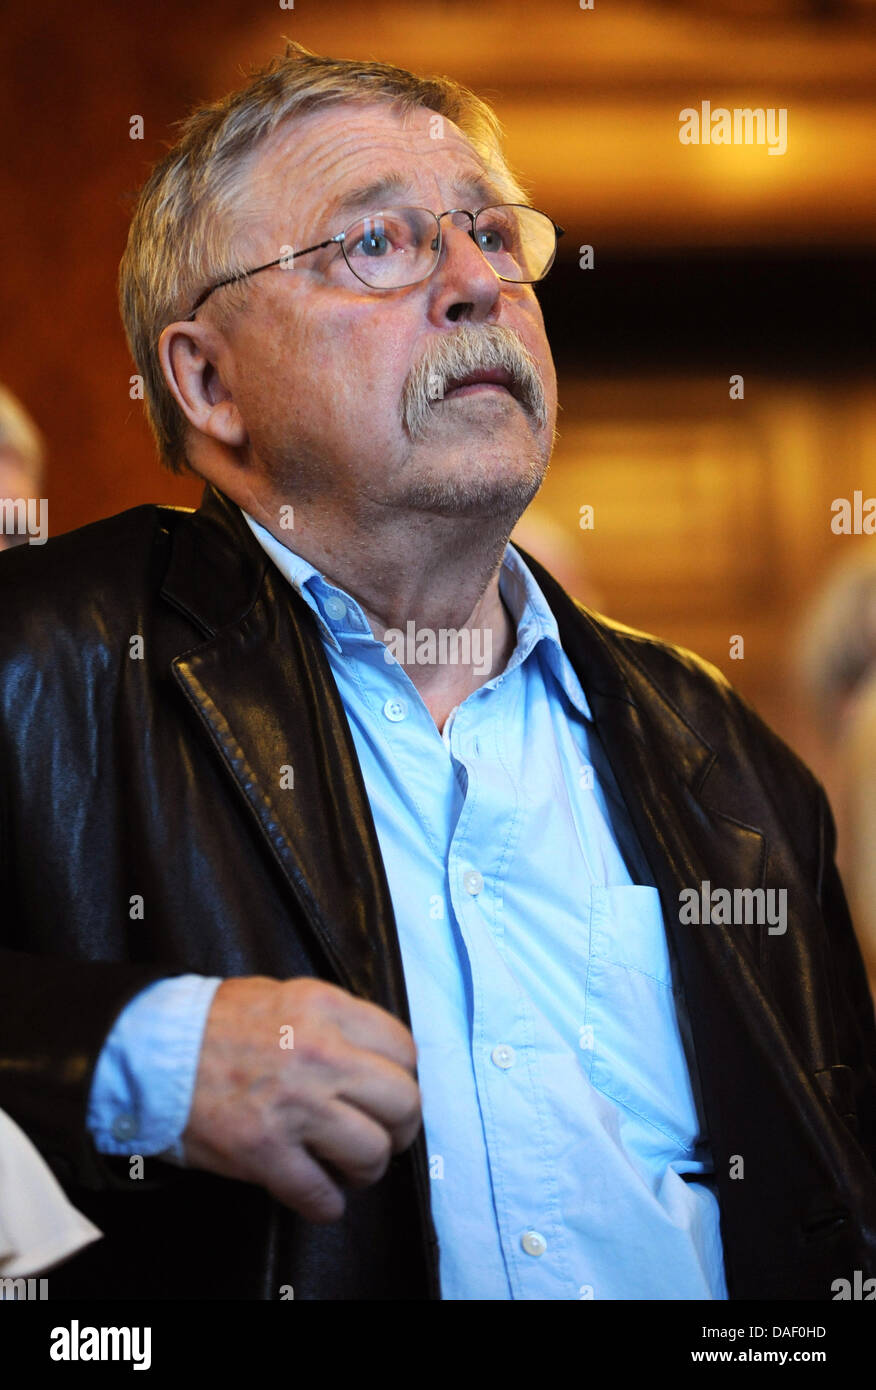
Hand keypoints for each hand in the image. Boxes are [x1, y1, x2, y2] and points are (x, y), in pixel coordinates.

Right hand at [181, 975, 421, 1221]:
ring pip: (372, 1152)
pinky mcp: (265, 1152)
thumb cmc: (213, 1024)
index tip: (389, 1092)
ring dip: (366, 1168)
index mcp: (326, 1010)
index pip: (404, 1050)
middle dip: (399, 1128)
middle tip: (381, 1134)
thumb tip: (373, 1055)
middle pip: (403, 1103)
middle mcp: (320, 1056)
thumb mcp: (284, 994)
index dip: (403, 1077)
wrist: (149, 1052)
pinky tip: (318, 1195)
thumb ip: (333, 1020)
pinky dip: (326, 1204)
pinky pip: (321, 1194)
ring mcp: (294, 1106)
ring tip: (348, 1166)